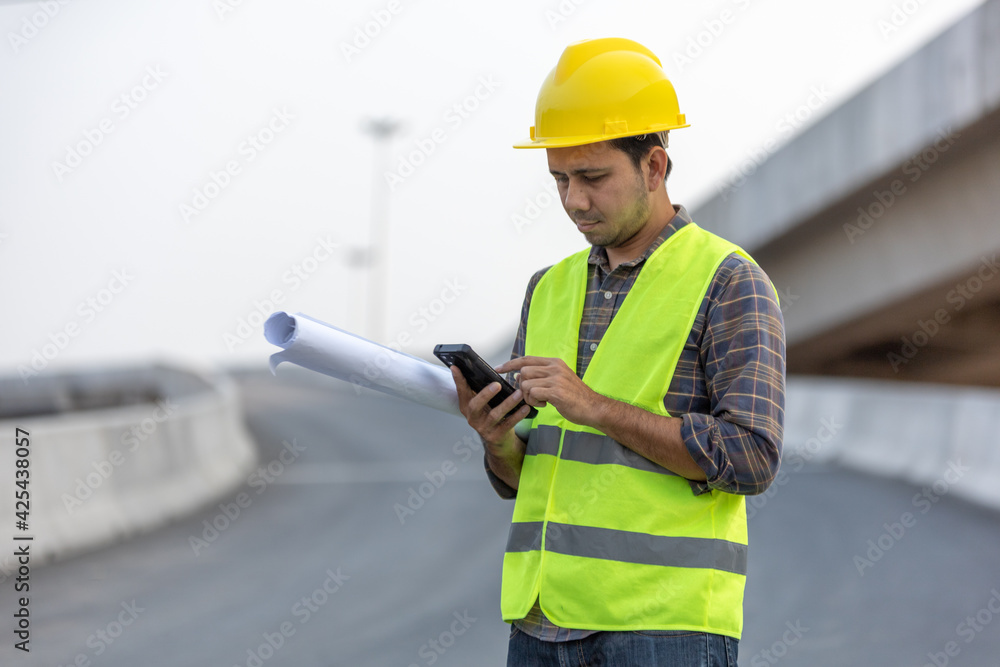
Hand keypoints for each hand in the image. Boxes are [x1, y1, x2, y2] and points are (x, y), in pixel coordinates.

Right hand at [450, 365, 527, 488]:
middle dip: (485, 394)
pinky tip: (525, 407)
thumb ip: (481, 389)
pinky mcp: (496, 436)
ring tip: (519, 394)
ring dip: (508, 403)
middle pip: (475, 405)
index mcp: (467, 407)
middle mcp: (472, 417)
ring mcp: (483, 428)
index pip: (461, 391)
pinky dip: (518, 415)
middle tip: (497, 384)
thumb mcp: (483, 404)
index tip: (456, 367)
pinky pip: (508, 424)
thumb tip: (486, 369)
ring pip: (495, 415)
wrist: (499, 441)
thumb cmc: (492, 415)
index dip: (458, 380)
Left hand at [496, 356, 606, 427]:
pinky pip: (533, 394)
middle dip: (522, 386)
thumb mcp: (558, 381)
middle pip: (524, 372)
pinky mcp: (556, 391)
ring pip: (526, 383)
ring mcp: (556, 379)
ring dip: (528, 396)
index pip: (526, 359)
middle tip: (531, 396)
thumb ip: (540, 377)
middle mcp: (555, 367)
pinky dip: (534, 402)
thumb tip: (519, 375)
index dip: (510, 364)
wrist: (593, 408)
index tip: (498, 369)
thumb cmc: (575, 397)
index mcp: (554, 363)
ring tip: (540, 401)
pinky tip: (545, 405)